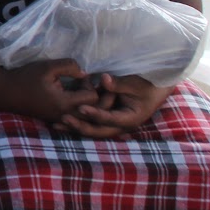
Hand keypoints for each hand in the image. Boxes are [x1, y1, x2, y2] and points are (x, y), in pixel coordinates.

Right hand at [4, 58, 98, 122]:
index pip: (93, 98)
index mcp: (64, 103)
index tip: (78, 77)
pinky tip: (71, 97)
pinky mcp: (56, 120)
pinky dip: (79, 110)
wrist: (5, 93)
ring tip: (79, 90)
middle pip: (94, 112)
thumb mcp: (47, 66)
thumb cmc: (25, 78)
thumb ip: (69, 66)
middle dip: (94, 98)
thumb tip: (85, 73)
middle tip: (83, 85)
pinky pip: (77, 119)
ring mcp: (61, 120)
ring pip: (86, 118)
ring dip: (88, 105)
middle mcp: (65, 115)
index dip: (90, 85)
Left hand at [60, 73, 174, 137]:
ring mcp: (111, 124)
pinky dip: (76, 122)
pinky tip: (59, 120)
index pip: (110, 119)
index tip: (81, 108)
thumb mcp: (135, 84)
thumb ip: (120, 84)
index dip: (95, 114)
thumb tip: (104, 80)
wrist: (153, 90)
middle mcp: (119, 125)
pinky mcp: (104, 119)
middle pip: (98, 130)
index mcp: (130, 119)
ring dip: (74, 127)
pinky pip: (88, 123)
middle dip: (80, 126)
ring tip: (56, 124)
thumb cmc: (146, 85)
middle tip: (63, 118)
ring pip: (91, 129)